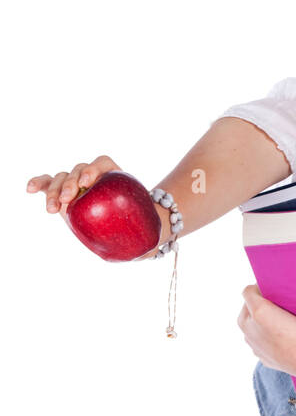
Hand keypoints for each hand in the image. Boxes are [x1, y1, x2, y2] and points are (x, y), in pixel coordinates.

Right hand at [27, 155, 165, 257]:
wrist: (126, 228)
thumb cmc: (139, 227)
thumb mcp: (145, 228)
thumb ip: (144, 234)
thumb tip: (145, 252)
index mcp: (114, 176)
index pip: (102, 163)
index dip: (93, 168)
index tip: (88, 181)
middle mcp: (93, 177)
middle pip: (79, 171)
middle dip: (71, 183)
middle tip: (68, 200)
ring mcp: (76, 185)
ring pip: (62, 178)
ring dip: (54, 190)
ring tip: (52, 210)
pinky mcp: (62, 196)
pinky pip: (48, 185)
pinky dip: (39, 184)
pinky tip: (30, 190)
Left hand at [237, 284, 295, 378]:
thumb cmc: (285, 332)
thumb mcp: (262, 308)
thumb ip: (250, 295)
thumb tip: (251, 289)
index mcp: (243, 322)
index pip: (249, 298)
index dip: (263, 293)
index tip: (276, 292)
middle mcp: (249, 337)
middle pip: (257, 314)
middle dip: (267, 308)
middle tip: (284, 304)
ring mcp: (261, 350)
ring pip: (266, 329)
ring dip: (274, 323)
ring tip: (289, 319)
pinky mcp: (275, 359)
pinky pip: (277, 342)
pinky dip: (281, 337)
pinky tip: (290, 335)